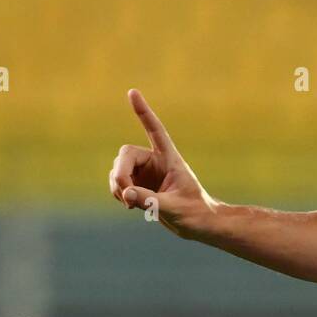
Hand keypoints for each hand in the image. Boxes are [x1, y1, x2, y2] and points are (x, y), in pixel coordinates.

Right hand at [108, 88, 217, 238]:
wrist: (199, 224)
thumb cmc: (195, 213)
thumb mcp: (173, 207)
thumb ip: (150, 200)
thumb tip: (126, 194)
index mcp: (170, 158)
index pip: (155, 131)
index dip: (143, 112)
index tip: (132, 92)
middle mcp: (156, 161)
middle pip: (125, 155)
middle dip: (120, 173)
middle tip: (124, 194)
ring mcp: (146, 173)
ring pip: (118, 169)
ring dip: (117, 185)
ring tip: (130, 204)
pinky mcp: (138, 185)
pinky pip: (118, 183)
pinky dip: (117, 191)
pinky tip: (129, 204)